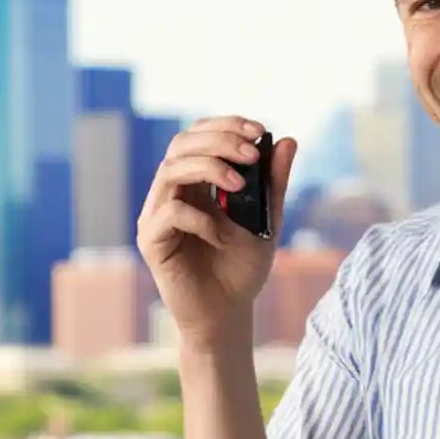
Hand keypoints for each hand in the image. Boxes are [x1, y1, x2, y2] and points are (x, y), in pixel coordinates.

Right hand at [136, 115, 297, 350]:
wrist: (228, 313)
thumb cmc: (242, 267)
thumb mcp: (268, 218)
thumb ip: (274, 182)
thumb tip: (288, 140)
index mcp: (195, 182)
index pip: (199, 135)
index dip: (225, 125)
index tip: (258, 130)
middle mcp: (171, 192)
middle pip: (181, 143)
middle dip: (219, 140)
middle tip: (251, 153)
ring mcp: (157, 215)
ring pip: (171, 169)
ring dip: (209, 168)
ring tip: (239, 186)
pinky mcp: (152, 241)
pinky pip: (170, 212)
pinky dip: (201, 217)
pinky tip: (221, 236)